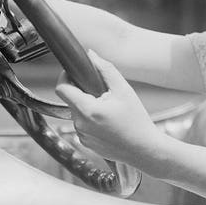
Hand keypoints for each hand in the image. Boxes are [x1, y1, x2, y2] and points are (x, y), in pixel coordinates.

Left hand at [54, 51, 163, 166]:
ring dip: (87, 107)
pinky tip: (108, 123)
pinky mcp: (86, 143)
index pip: (61, 89)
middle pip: (71, 100)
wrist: (144, 149)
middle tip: (102, 93)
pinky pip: (82, 125)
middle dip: (82, 93)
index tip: (74, 73)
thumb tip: (91, 55)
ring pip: (76, 113)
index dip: (65, 77)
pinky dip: (91, 120)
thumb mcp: (124, 90)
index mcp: (88, 110)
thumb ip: (105, 69)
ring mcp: (82, 136)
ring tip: (108, 110)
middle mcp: (80, 124)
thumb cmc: (136, 120)